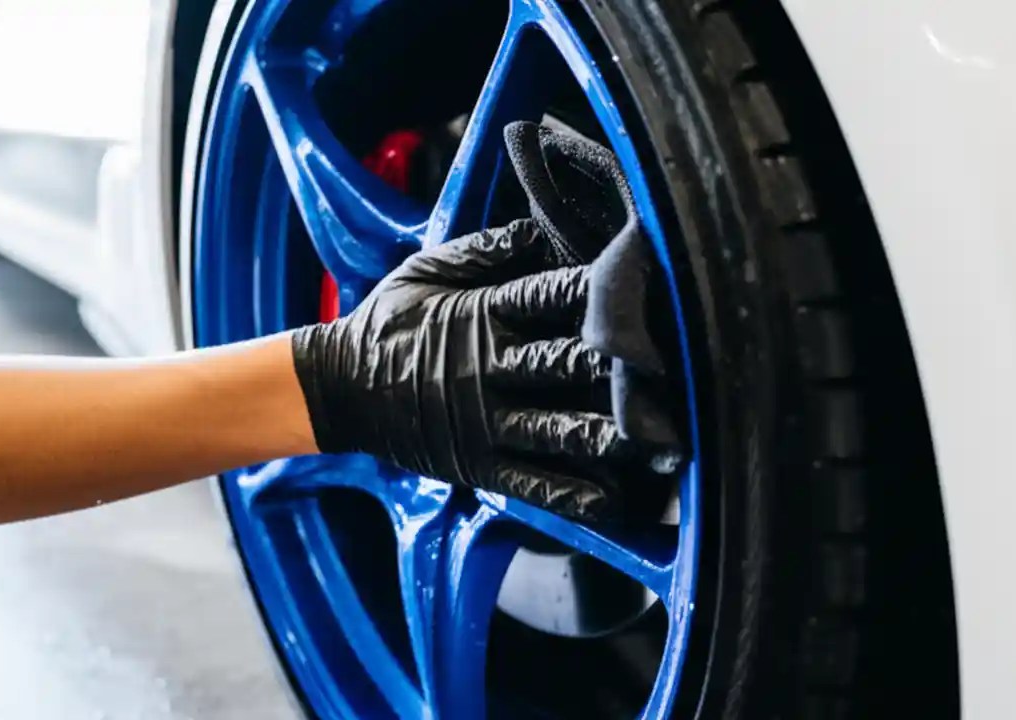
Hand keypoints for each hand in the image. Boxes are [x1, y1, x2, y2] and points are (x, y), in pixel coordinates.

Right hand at [292, 223, 643, 520]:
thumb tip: (539, 228)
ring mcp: (487, 422)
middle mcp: (491, 369)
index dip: (605, 289)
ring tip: (665, 443)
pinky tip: (615, 501)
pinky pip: (534, 484)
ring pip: (561, 429)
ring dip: (614, 435)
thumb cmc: (387, 323)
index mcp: (483, 314)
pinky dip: (574, 495)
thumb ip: (484, 249)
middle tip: (679, 370)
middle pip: (569, 363)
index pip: (554, 294)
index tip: (652, 283)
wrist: (335, 389)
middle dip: (624, 367)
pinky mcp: (480, 465)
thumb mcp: (425, 269)